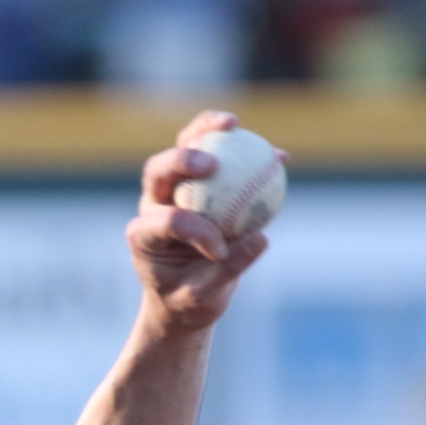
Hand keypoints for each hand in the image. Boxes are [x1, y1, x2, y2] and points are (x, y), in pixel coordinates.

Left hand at [127, 111, 273, 336]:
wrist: (185, 295)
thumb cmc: (188, 300)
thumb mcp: (205, 297)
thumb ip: (229, 269)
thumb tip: (261, 237)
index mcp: (145, 235)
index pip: (167, 222)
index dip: (195, 231)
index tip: (220, 252)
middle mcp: (152, 205)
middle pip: (158, 171)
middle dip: (181, 161)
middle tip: (213, 164)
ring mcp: (172, 189)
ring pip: (182, 149)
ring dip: (204, 130)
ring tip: (233, 124)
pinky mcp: (196, 181)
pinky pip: (219, 156)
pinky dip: (244, 151)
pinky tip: (280, 155)